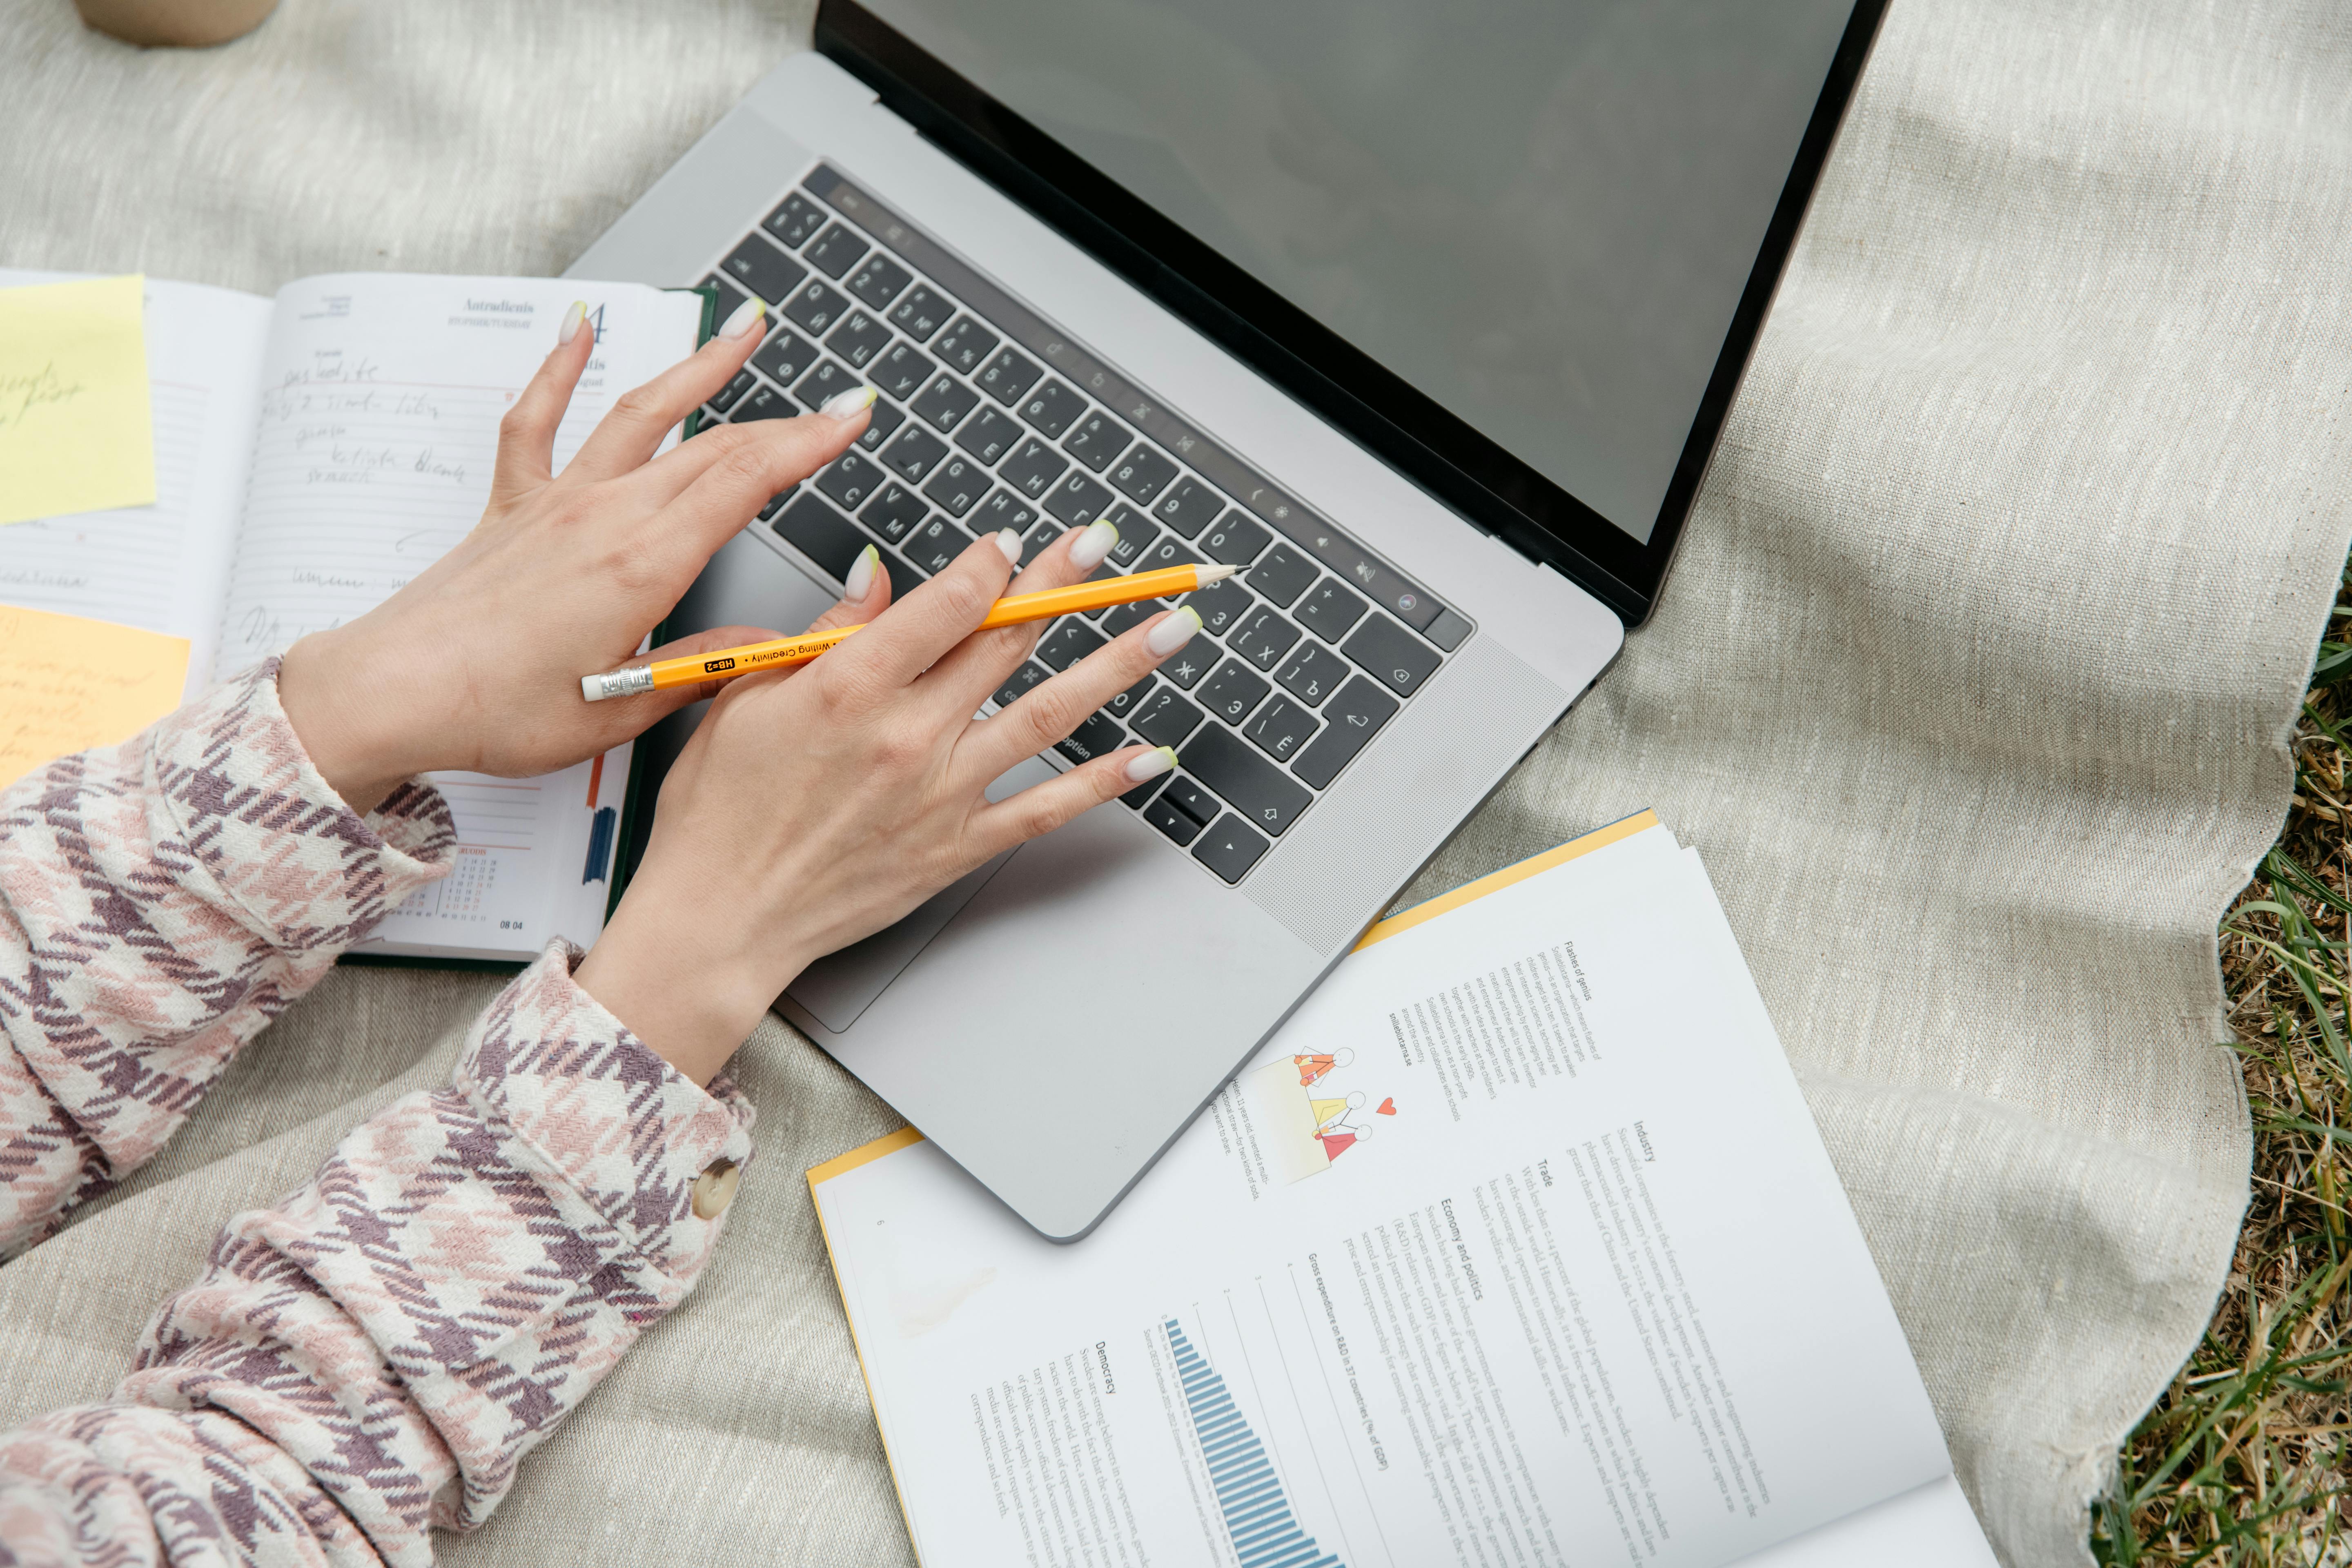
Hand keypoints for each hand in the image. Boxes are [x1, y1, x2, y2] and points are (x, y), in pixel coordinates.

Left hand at [277, 296, 876, 812]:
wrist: (393, 694)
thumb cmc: (496, 712)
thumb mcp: (624, 708)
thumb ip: (706, 665)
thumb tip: (775, 648)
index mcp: (642, 565)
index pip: (745, 482)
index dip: (808, 444)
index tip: (851, 419)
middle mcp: (604, 516)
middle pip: (713, 448)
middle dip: (785, 421)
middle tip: (838, 402)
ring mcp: (557, 501)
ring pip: (641, 414)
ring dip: (698, 367)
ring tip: (744, 329)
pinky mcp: (512, 505)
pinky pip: (536, 420)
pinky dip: (558, 367)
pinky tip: (579, 326)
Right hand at [572, 518, 1203, 1083]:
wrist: (720, 919)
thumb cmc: (719, 812)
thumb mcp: (748, 696)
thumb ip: (826, 633)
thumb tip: (878, 579)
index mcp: (849, 687)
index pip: (947, 603)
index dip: (991, 564)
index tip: (1015, 541)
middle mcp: (907, 734)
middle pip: (1007, 641)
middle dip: (1066, 584)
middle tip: (1109, 548)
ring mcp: (941, 793)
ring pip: (1049, 712)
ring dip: (1118, 663)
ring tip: (1172, 627)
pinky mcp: (956, 846)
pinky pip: (1047, 808)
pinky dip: (1105, 780)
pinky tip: (1152, 753)